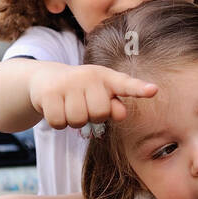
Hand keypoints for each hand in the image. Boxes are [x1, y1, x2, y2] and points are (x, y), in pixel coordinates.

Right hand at [28, 64, 156, 130]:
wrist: (44, 79)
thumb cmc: (80, 91)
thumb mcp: (99, 95)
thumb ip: (114, 105)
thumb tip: (121, 113)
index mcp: (106, 77)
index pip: (125, 84)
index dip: (139, 88)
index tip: (153, 90)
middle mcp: (88, 76)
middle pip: (99, 114)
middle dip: (91, 117)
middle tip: (83, 105)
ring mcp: (67, 83)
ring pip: (78, 120)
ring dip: (73, 121)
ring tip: (69, 106)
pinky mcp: (49, 93)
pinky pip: (59, 123)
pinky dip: (58, 122)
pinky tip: (56, 108)